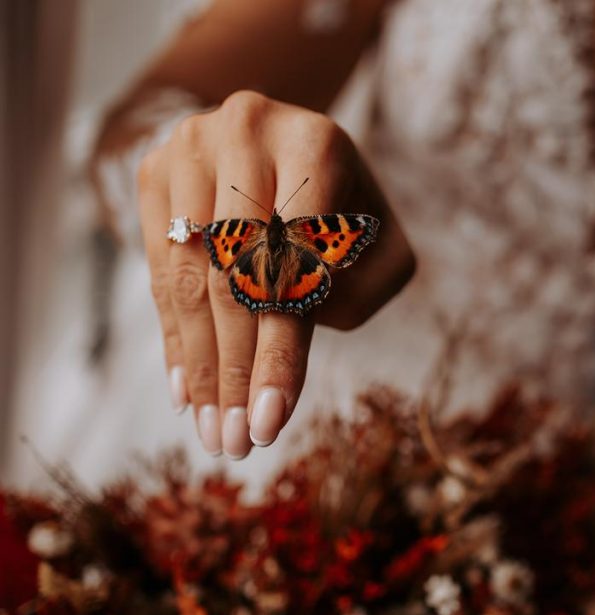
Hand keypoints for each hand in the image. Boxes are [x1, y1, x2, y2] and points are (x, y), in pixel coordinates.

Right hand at [137, 90, 414, 457]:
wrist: (283, 141)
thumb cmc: (347, 209)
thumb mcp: (382, 243)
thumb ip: (362, 289)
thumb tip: (293, 328)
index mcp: (315, 143)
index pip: (293, 265)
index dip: (279, 348)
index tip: (270, 420)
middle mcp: (246, 132)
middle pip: (235, 276)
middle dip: (235, 372)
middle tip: (237, 443)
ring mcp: (190, 147)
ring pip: (190, 279)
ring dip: (200, 368)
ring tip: (214, 433)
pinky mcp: (154, 171)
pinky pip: (158, 270)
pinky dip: (176, 337)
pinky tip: (186, 392)